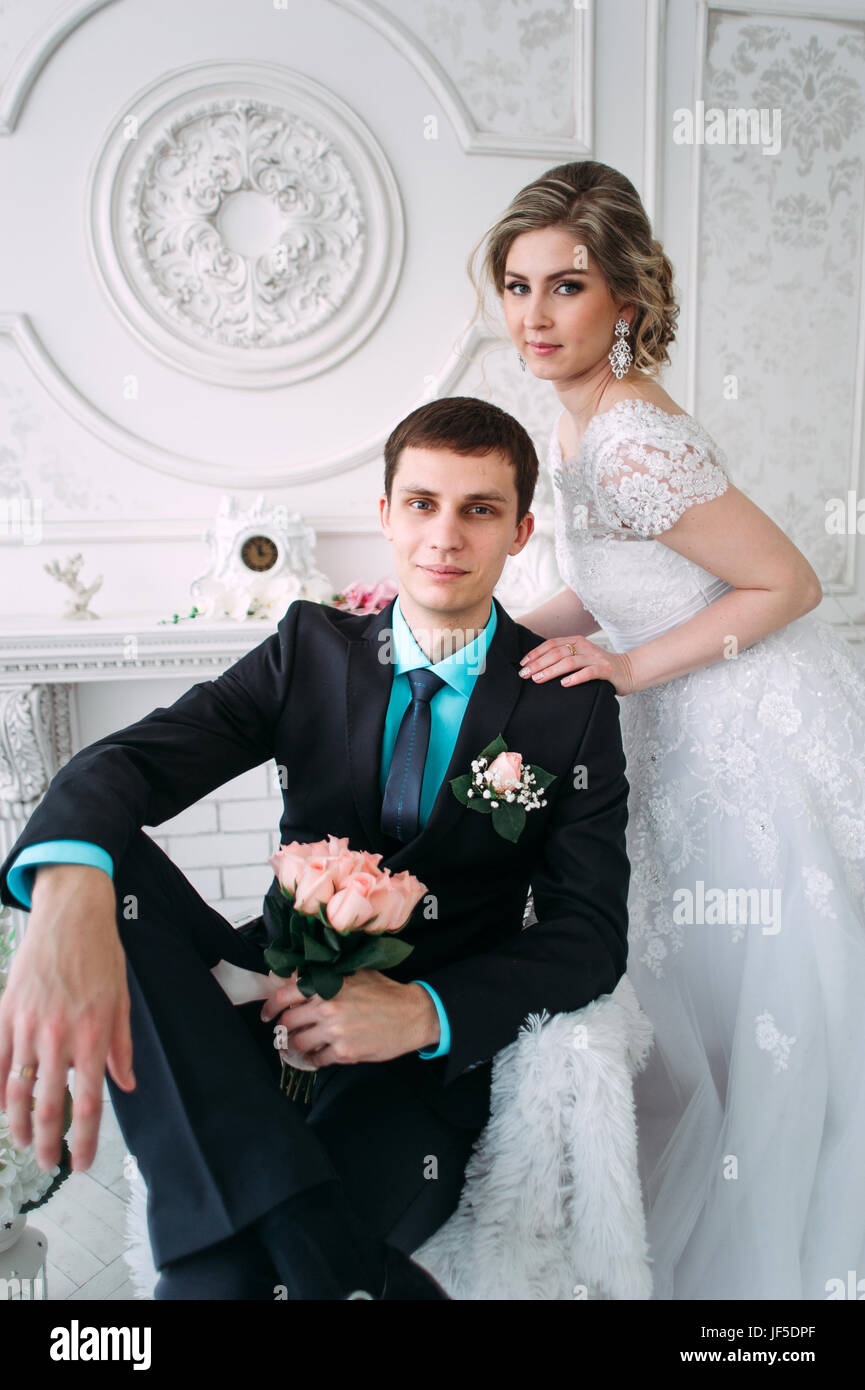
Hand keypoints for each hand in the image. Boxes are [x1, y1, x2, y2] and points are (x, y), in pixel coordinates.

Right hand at [0, 864, 134, 1172]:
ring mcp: (28, 1026)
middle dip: (48, 1144)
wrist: (71, 915)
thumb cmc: (100, 955)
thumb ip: (122, 1047)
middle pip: (49, 1107)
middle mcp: (59, 1037)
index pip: (89, 1103)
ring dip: (18, 1125)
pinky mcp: (6, 1013)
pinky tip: (1, 1107)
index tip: (82, 1162)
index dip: (85, 1140)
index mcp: (94, 1036)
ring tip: (24, 1142)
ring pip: (17, 1092)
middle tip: (49, 1162)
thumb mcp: (122, 1000)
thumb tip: (126, 1084)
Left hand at [261, 969, 437, 1064]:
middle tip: (285, 1033)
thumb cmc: (385, 992)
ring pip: (299, 1043)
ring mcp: (335, 1031)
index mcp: (327, 985)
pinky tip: (320, 1055)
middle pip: (288, 1022)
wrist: (411, 1014)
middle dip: (283, 1030)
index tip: (268, 1014)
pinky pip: (318, 1060)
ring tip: (301, 1046)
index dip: (270, 1007)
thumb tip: (299, 978)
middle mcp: (327, 1007)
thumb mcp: (354, 973)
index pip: (285, 995)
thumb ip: (327, 975)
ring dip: (296, 1047)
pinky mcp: (345, 1052)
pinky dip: (315, 1059)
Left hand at [519, 634, 634, 695]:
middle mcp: (585, 647)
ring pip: (569, 662)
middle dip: (539, 663)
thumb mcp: (581, 658)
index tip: (523, 664)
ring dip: (551, 670)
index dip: (535, 653)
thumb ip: (564, 657)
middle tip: (525, 674)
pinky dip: (576, 678)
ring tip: (538, 679)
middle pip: (557, 652)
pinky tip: (565, 684)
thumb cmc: (600, 667)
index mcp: (576, 641)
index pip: (551, 644)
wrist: (629, 671)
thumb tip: (537, 667)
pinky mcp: (606, 670)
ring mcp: (595, 657)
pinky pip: (589, 672)